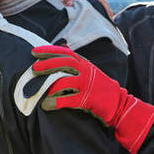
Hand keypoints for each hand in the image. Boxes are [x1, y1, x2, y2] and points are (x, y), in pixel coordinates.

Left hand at [31, 44, 153, 153]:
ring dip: (48, 86)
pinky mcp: (87, 100)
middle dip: (46, 65)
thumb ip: (77, 62)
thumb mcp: (90, 71)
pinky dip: (54, 102)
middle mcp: (86, 71)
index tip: (35, 52)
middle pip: (63, 64)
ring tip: (38, 90)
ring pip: (63, 82)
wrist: (120, 105)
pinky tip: (47, 105)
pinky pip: (66, 100)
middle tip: (34, 68)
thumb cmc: (101, 88)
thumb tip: (62, 47)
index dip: (49, 51)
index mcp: (85, 64)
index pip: (65, 53)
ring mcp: (87, 85)